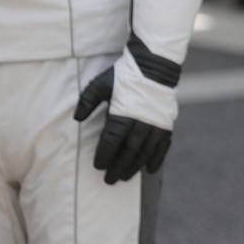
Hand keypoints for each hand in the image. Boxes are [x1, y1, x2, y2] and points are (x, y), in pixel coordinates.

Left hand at [74, 66, 171, 183]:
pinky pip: (163, 145)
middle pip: (129, 151)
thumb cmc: (125, 74)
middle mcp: (142, 121)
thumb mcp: (101, 83)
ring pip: (145, 151)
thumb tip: (77, 119)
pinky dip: (157, 159)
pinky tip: (150, 170)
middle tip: (109, 180)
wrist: (155, 63)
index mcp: (124, 112)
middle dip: (118, 167)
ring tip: (125, 177)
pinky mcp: (167, 122)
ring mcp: (157, 123)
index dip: (104, 155)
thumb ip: (87, 101)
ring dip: (135, 166)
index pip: (112, 141)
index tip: (98, 166)